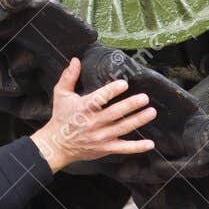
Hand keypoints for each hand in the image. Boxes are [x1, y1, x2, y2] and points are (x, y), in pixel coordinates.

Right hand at [28, 57, 156, 173]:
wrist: (57, 145)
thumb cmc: (61, 117)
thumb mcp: (61, 95)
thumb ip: (69, 77)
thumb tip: (76, 60)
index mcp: (83, 109)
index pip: (98, 99)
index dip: (111, 91)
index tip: (123, 84)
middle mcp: (93, 123)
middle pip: (114, 114)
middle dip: (130, 106)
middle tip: (144, 98)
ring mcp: (100, 137)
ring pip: (122, 128)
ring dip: (138, 120)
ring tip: (151, 112)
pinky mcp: (105, 148)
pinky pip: (123, 148)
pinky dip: (137, 147)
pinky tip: (150, 144)